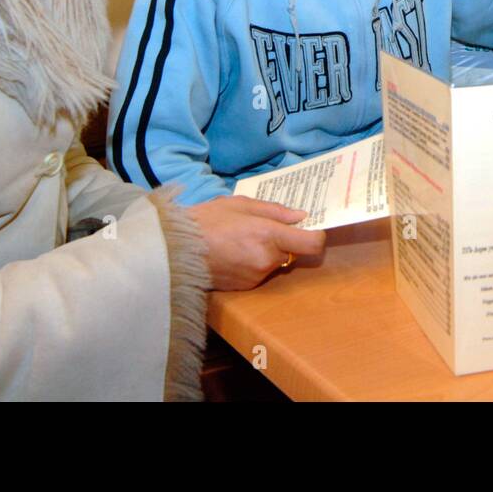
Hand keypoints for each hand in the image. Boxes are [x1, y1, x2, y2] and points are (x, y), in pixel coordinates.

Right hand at [186, 195, 325, 290]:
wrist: (175, 249)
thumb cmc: (207, 220)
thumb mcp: (241, 204)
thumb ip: (275, 211)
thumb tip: (301, 217)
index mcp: (268, 235)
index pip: (312, 244)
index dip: (317, 236)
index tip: (311, 229)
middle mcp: (266, 260)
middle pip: (293, 252)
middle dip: (284, 242)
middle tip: (263, 229)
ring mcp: (256, 276)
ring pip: (276, 263)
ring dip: (268, 253)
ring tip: (242, 240)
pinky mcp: (246, 288)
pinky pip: (261, 273)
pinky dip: (255, 264)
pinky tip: (234, 253)